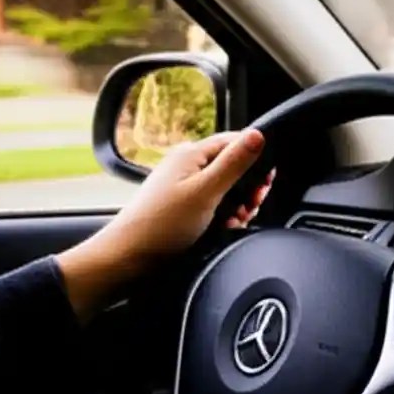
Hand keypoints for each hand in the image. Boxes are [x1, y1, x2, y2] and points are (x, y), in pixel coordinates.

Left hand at [57, 128, 270, 321]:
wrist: (128, 259)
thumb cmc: (160, 226)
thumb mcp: (205, 192)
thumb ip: (234, 163)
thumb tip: (258, 134)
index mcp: (191, 154)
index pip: (235, 142)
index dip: (255, 160)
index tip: (264, 182)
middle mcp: (187, 167)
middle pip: (234, 168)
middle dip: (248, 189)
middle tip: (249, 207)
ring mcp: (185, 188)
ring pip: (227, 190)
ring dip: (237, 207)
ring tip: (233, 223)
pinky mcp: (184, 208)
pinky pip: (214, 206)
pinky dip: (224, 218)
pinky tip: (223, 230)